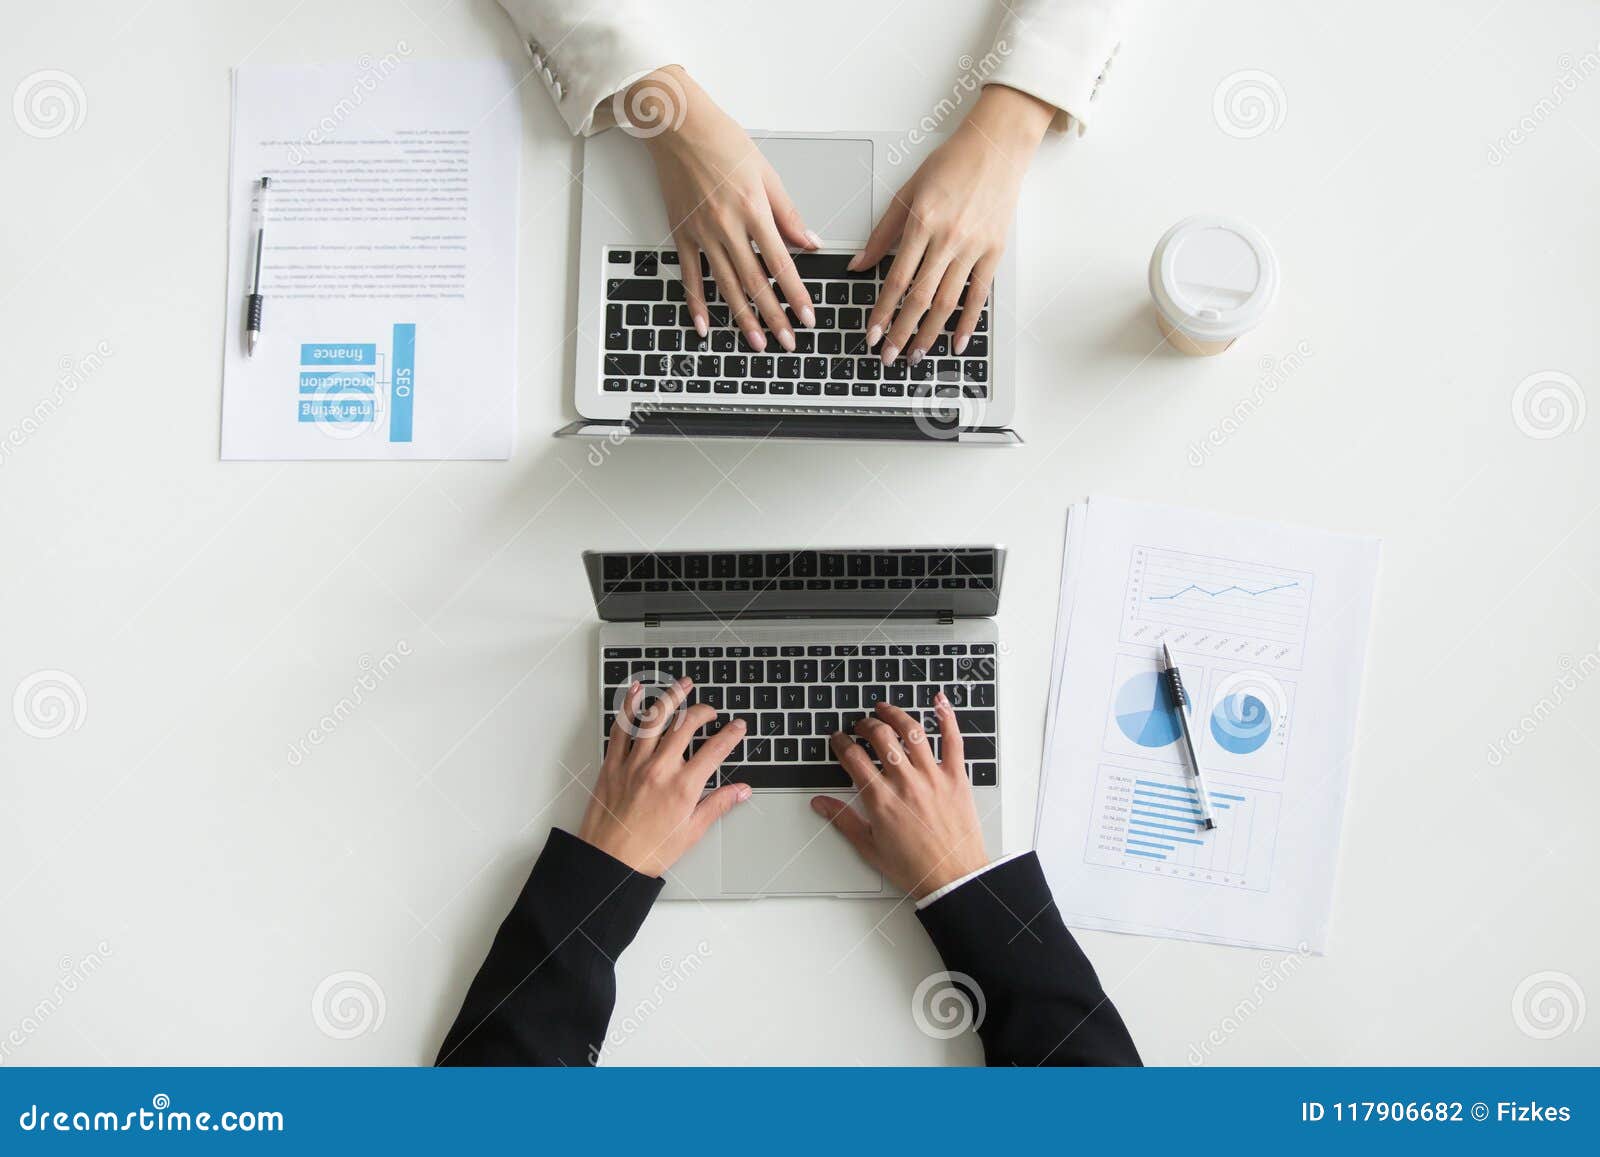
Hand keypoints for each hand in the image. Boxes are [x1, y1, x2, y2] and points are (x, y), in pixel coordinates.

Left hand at [578, 678, 750, 876]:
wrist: (607, 862)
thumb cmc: (647, 852)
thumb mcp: (691, 833)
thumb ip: (718, 806)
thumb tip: (741, 791)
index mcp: (682, 788)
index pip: (715, 750)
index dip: (731, 734)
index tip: (738, 727)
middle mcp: (658, 769)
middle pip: (686, 725)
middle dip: (704, 711)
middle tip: (711, 711)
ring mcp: (633, 763)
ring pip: (655, 718)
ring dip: (671, 696)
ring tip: (683, 685)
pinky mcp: (612, 764)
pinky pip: (621, 727)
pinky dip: (629, 706)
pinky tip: (637, 691)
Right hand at [627, 67, 818, 352]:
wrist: (679, 127)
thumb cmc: (723, 142)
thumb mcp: (767, 173)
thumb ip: (789, 214)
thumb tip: (810, 243)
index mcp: (754, 211)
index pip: (782, 265)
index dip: (796, 295)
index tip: (808, 318)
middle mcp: (728, 227)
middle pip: (756, 283)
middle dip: (774, 318)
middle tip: (787, 342)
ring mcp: (703, 234)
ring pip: (727, 286)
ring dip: (743, 318)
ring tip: (756, 343)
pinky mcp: (682, 234)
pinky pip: (691, 277)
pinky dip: (697, 304)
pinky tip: (705, 325)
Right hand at [810, 694, 988, 898]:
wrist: (953, 878)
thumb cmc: (914, 867)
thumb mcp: (869, 847)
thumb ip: (842, 820)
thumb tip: (820, 803)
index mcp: (881, 800)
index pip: (853, 758)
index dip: (841, 743)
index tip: (838, 739)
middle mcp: (906, 783)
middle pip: (880, 737)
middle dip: (865, 725)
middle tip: (860, 724)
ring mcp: (933, 777)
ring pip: (912, 731)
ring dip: (895, 714)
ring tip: (885, 709)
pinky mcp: (956, 777)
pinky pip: (953, 739)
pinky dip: (946, 716)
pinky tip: (938, 700)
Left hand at [855, 85, 1054, 364]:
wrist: (996, 145)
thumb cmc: (951, 163)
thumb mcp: (907, 192)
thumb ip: (882, 233)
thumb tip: (857, 264)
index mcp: (922, 223)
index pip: (897, 279)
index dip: (882, 311)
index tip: (871, 333)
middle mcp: (948, 238)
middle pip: (920, 298)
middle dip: (901, 332)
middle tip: (888, 357)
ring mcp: (974, 247)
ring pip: (948, 302)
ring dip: (929, 334)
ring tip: (915, 355)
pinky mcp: (994, 252)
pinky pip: (979, 295)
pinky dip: (966, 322)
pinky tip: (955, 342)